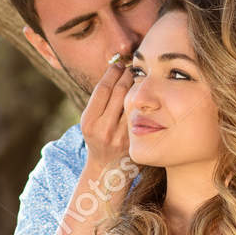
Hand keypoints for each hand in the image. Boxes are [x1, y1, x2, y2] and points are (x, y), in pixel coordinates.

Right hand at [80, 54, 132, 173]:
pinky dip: (143, 101)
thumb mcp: (91, 122)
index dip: (112, 73)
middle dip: (127, 74)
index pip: (103, 89)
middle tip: (132, 66)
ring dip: (137, 85)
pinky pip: (140, 113)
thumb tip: (115, 71)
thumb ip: (100, 101)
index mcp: (89, 122)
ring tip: (140, 76)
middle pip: (119, 91)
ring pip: (132, 101)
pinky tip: (145, 94)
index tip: (118, 64)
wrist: (107, 169)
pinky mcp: (134, 140)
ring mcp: (120, 136)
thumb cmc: (99, 139)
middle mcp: (104, 129)